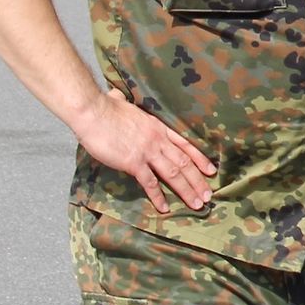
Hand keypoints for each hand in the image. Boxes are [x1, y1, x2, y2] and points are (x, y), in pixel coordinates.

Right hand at [70, 88, 215, 214]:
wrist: (93, 111)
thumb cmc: (104, 107)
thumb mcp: (124, 104)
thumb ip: (125, 104)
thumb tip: (116, 96)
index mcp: (158, 127)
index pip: (185, 145)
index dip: (200, 159)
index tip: (211, 171)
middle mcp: (158, 140)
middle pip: (184, 162)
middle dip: (198, 181)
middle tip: (208, 196)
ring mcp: (147, 151)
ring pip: (173, 174)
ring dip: (186, 191)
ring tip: (196, 205)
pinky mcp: (133, 162)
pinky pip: (150, 183)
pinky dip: (158, 197)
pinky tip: (165, 208)